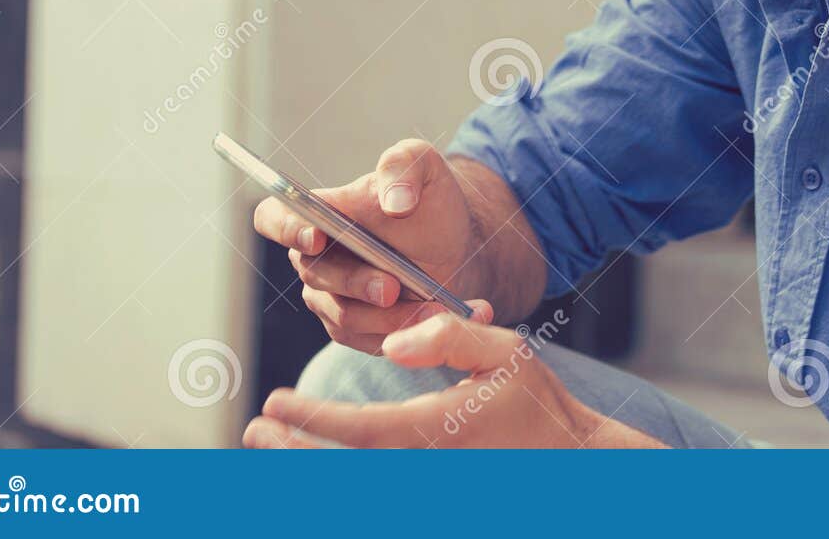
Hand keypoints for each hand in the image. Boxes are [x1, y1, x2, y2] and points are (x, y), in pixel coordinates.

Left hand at [242, 306, 662, 448]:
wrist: (573, 462)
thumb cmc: (540, 404)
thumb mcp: (506, 351)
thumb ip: (449, 336)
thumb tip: (394, 342)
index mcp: (437, 431)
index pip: (360, 431)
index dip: (312, 421)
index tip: (275, 403)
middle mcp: (423, 469)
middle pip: (341, 472)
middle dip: (292, 453)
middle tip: (255, 430)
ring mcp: (426, 487)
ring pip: (352, 488)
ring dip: (305, 471)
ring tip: (270, 447)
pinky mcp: (431, 493)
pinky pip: (375, 490)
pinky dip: (338, 482)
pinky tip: (313, 469)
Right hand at [253, 139, 482, 353]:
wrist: (458, 244)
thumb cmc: (429, 200)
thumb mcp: (424, 165)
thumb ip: (403, 166)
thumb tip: (393, 202)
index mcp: (321, 211)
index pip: (273, 217)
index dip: (285, 228)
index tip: (317, 236)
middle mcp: (317, 257)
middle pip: (316, 275)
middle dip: (356, 282)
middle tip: (393, 287)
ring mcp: (332, 296)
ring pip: (343, 314)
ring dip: (386, 315)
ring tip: (430, 308)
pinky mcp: (355, 328)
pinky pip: (366, 339)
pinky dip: (401, 332)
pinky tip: (433, 320)